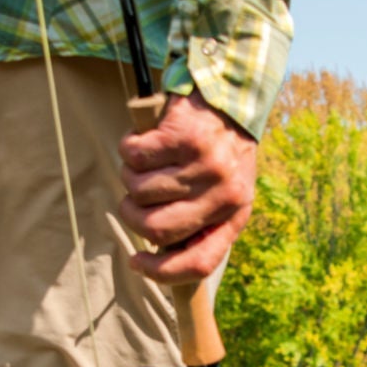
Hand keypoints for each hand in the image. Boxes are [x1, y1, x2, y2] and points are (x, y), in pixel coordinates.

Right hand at [118, 90, 256, 282]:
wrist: (231, 94)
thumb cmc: (220, 149)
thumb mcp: (225, 190)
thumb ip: (202, 221)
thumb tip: (160, 253)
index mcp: (236, 213)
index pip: (200, 263)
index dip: (162, 272)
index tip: (137, 261)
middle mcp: (224, 193)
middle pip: (157, 230)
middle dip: (132, 215)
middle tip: (133, 198)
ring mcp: (204, 166)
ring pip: (138, 190)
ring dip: (130, 175)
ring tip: (147, 160)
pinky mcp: (183, 137)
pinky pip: (133, 157)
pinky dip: (129, 147)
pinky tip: (145, 138)